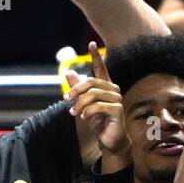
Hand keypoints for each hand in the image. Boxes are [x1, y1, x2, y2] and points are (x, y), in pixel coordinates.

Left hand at [66, 42, 126, 158]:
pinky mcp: (118, 110)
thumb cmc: (98, 121)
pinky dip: (88, 112)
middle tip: (65, 99)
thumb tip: (68, 72)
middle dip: (75, 90)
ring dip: (80, 104)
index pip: (100, 69)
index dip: (96, 56)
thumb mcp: (83, 104)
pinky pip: (98, 106)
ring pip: (93, 95)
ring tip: (74, 112)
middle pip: (91, 82)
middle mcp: (113, 90)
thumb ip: (77, 89)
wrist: (109, 139)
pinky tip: (85, 118)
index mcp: (105, 87)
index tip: (92, 43)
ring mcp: (117, 99)